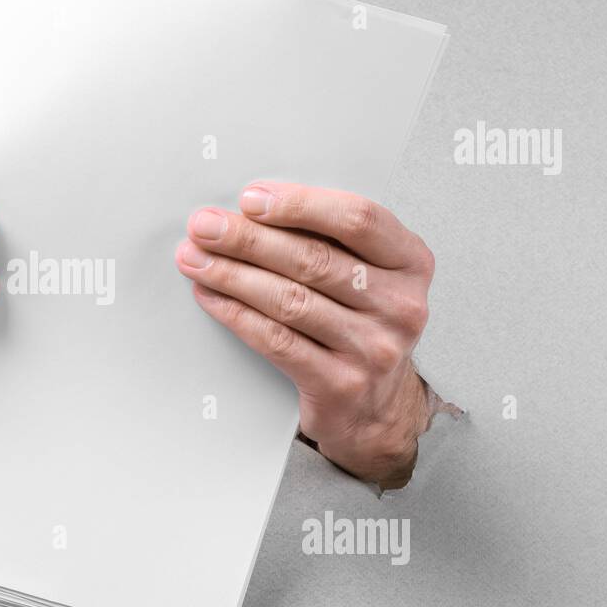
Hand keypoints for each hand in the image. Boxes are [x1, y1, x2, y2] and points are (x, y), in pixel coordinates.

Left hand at [175, 183, 434, 488]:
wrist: (378, 408)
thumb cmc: (361, 323)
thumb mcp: (368, 275)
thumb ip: (328, 240)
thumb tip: (249, 210)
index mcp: (411, 262)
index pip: (357, 219)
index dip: (300, 204)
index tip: (250, 198)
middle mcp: (400, 305)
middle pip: (314, 259)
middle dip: (248, 238)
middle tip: (204, 226)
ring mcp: (374, 348)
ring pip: (290, 300)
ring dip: (232, 275)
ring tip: (194, 258)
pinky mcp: (341, 385)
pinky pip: (277, 341)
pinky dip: (236, 314)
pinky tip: (209, 296)